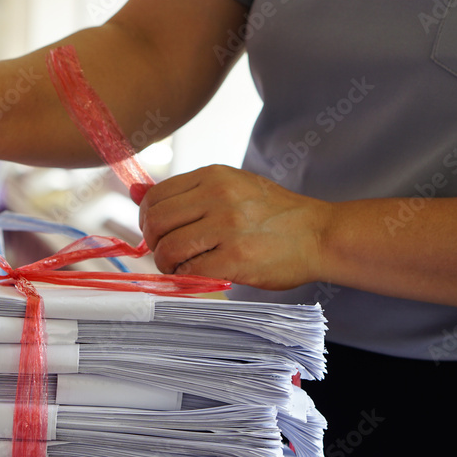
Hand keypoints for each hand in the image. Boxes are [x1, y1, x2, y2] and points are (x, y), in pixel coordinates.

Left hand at [138, 165, 331, 289]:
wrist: (320, 235)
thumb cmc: (274, 215)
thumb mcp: (233, 187)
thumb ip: (187, 193)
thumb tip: (135, 192)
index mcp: (214, 176)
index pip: (156, 196)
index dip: (148, 219)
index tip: (159, 232)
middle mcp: (218, 196)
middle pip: (155, 222)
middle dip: (153, 243)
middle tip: (167, 253)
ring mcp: (227, 227)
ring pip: (167, 249)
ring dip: (167, 265)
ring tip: (183, 267)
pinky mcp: (235, 259)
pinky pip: (189, 272)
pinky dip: (186, 279)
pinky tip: (199, 276)